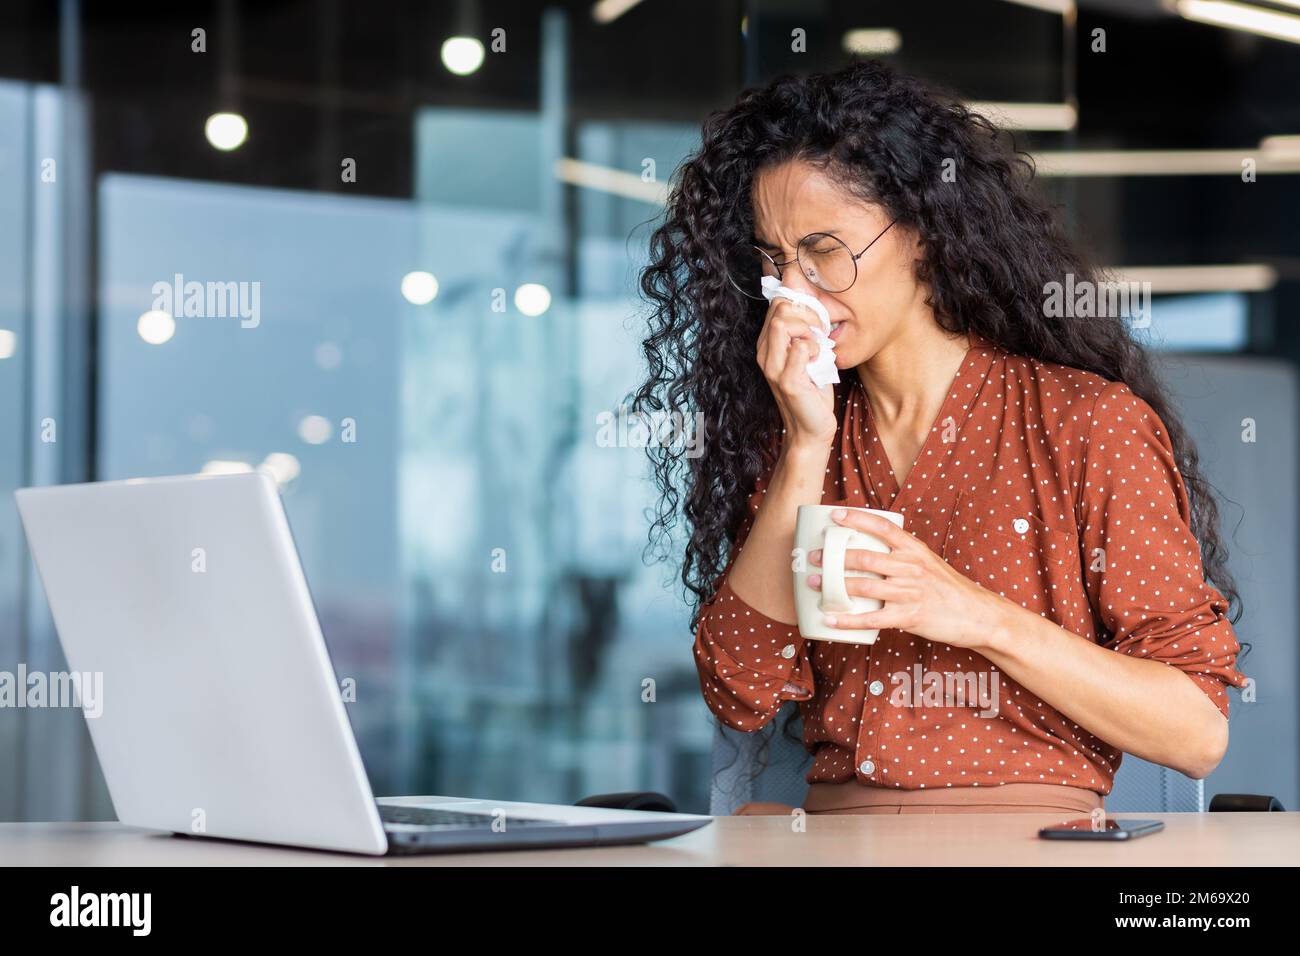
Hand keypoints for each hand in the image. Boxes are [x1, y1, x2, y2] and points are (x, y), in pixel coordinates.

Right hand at [755, 297, 836, 448]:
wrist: (811, 428)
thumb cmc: (812, 390)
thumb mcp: (807, 354)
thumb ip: (804, 331)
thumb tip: (811, 302)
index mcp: (767, 345)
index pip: (777, 304)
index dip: (802, 305)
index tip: (816, 322)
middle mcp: (764, 354)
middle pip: (779, 309)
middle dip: (806, 314)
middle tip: (819, 333)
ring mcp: (773, 368)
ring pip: (783, 324)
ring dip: (808, 330)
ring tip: (818, 347)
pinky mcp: (787, 381)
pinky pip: (801, 347)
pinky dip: (815, 350)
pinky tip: (818, 361)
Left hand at [807, 508, 1013, 651]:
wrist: (977, 614)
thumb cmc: (948, 589)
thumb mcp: (928, 563)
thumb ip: (902, 557)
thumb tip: (870, 552)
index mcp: (914, 550)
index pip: (882, 527)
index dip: (857, 519)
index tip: (834, 516)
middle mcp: (910, 567)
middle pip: (865, 558)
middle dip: (833, 558)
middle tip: (814, 558)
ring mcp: (909, 592)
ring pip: (863, 586)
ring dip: (833, 586)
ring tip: (813, 584)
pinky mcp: (909, 616)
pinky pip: (871, 619)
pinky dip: (847, 620)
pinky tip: (830, 621)